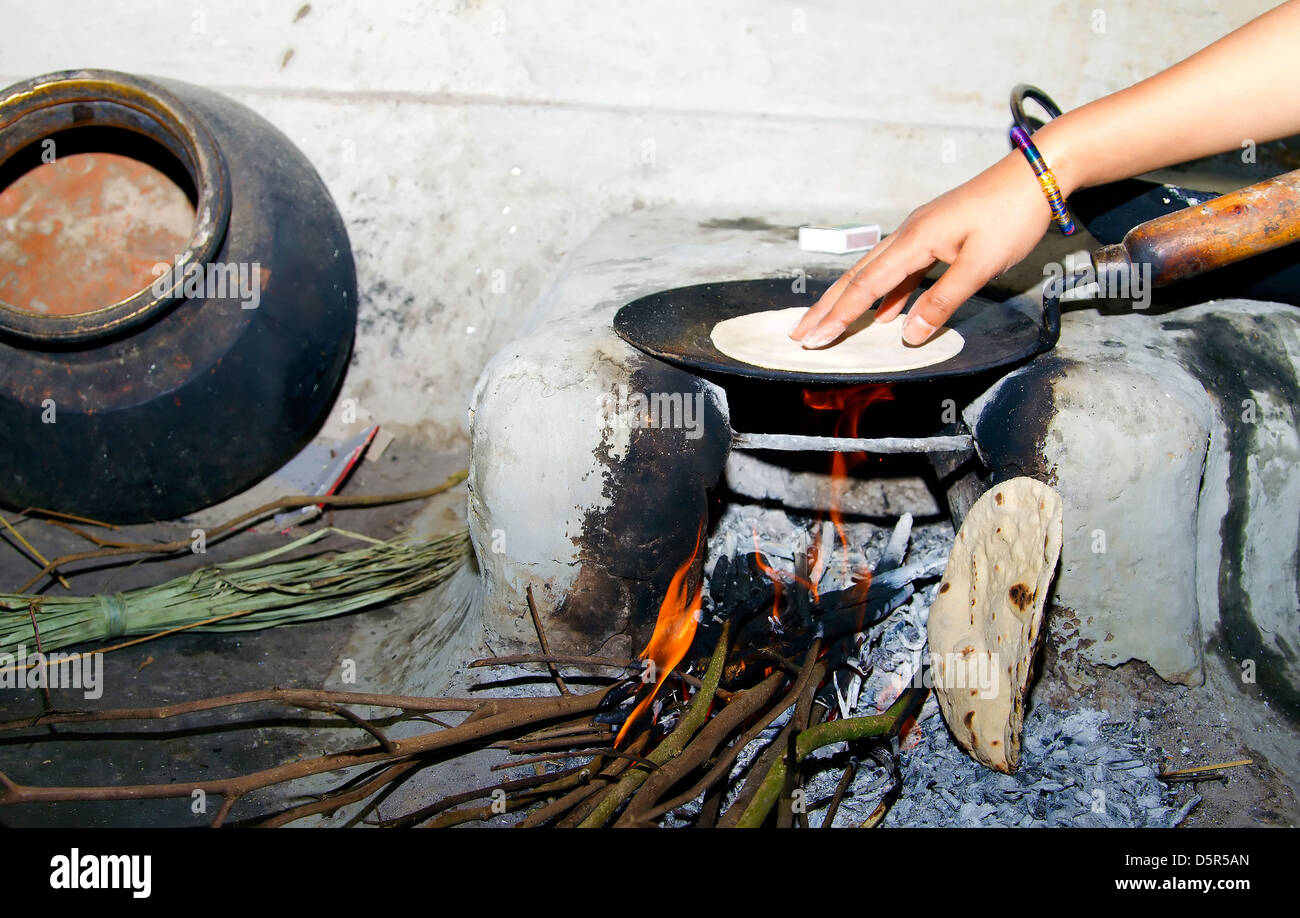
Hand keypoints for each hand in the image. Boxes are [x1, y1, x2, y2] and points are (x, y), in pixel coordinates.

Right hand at [789, 151, 1054, 347]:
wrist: (1036, 173)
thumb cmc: (1012, 215)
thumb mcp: (980, 265)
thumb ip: (943, 301)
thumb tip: (909, 335)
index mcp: (914, 240)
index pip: (866, 286)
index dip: (838, 316)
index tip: (814, 339)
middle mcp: (908, 234)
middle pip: (857, 276)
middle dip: (827, 307)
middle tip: (799, 332)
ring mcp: (920, 233)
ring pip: (874, 272)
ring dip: (849, 299)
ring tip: (828, 323)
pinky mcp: (935, 235)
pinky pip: (899, 270)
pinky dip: (885, 293)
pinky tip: (884, 313)